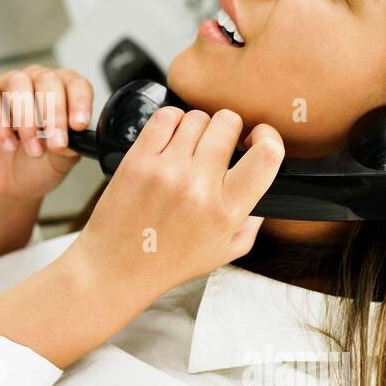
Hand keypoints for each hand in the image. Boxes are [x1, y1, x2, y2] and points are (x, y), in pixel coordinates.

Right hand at [0, 65, 92, 201]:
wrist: (5, 185)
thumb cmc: (35, 166)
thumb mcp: (59, 162)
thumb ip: (69, 147)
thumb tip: (73, 138)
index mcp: (63, 91)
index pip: (76, 83)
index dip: (79, 102)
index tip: (78, 125)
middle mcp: (36, 82)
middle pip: (47, 80)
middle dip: (53, 113)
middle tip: (55, 143)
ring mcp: (7, 85)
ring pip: (18, 83)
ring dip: (26, 119)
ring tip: (32, 149)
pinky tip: (8, 144)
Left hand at [66, 106, 284, 296]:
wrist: (117, 268)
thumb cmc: (168, 261)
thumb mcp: (225, 252)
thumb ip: (252, 220)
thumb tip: (263, 183)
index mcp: (226, 212)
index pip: (267, 155)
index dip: (268, 137)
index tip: (258, 139)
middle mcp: (198, 187)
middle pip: (228, 123)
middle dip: (229, 130)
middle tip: (219, 146)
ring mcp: (165, 171)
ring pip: (196, 117)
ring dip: (198, 128)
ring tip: (190, 149)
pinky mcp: (137, 160)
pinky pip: (165, 117)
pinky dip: (171, 121)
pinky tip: (170, 140)